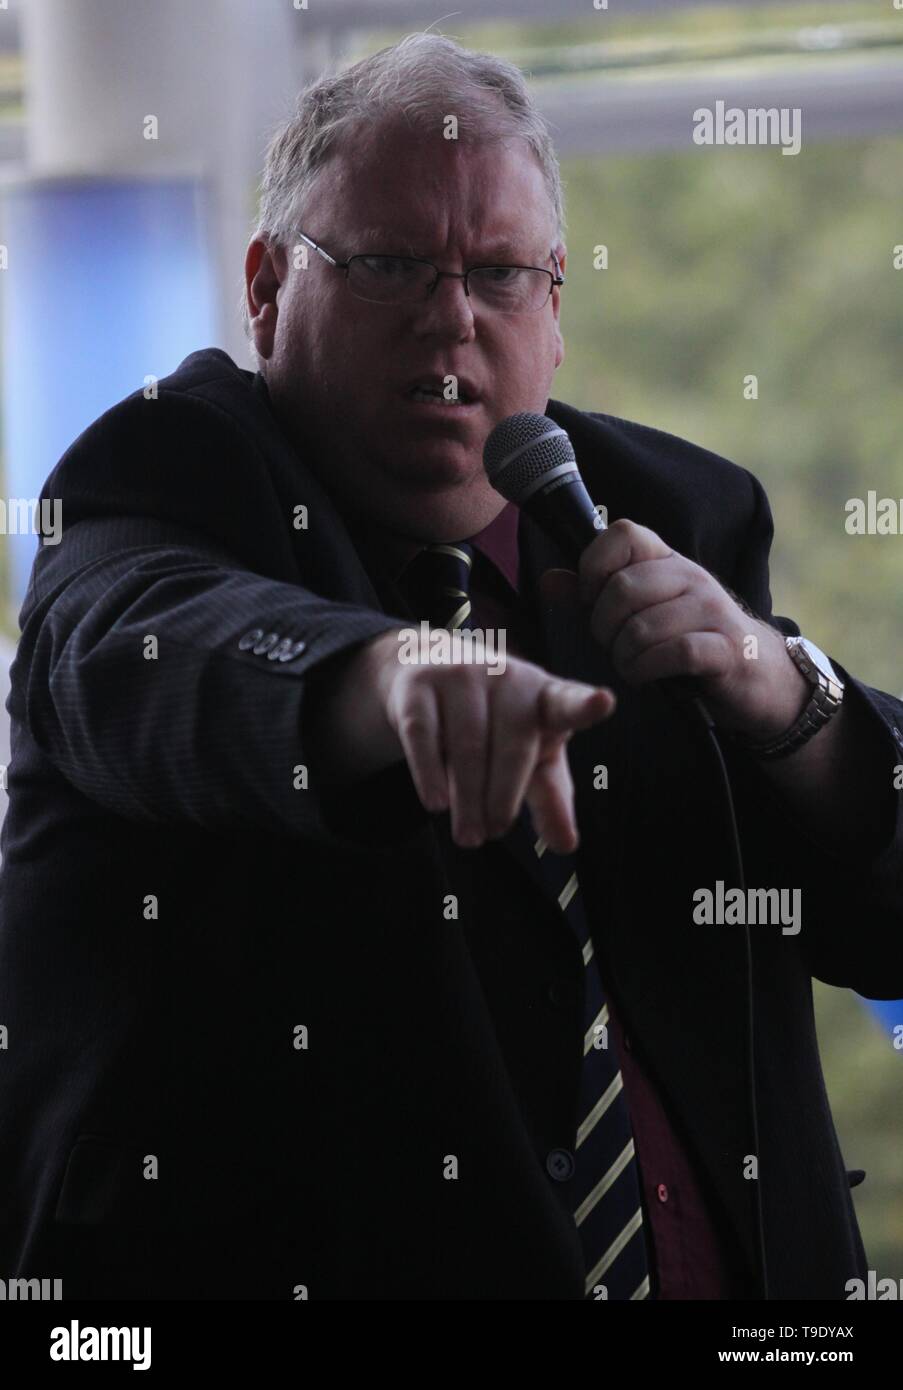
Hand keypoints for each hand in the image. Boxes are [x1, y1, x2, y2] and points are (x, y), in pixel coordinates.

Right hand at [372, 634, 615, 852]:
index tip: (603, 702)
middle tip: (494, 834)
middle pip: (512, 746)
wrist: (429, 669)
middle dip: (503, 797)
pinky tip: (436, 803)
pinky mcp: (419, 685)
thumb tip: (565, 844)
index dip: (585, 705)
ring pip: (467, 744)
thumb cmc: (494, 722)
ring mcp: (461, 675)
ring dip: (468, 797)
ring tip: (469, 835)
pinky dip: (430, 773)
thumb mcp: (530, 755)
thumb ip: (551, 797)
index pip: (567, 703)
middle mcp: (507, 678)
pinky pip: (424, 735)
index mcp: (544, 696)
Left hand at [570, 518, 808, 739]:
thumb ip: (594, 597)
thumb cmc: (691, 641)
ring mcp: (711, 611)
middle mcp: (691, 576)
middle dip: (603, 626)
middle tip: (613, 644)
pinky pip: (669, 654)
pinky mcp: (724, 648)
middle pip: (622, 589)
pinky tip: (647, 676)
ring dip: (624, 656)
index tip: (593, 600)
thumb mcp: (644, 612)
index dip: (594, 567)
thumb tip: (550, 582)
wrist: (758, 676)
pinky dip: (645, 671)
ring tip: (633, 664)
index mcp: (668, 561)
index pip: (622, 533)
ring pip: (641, 628)